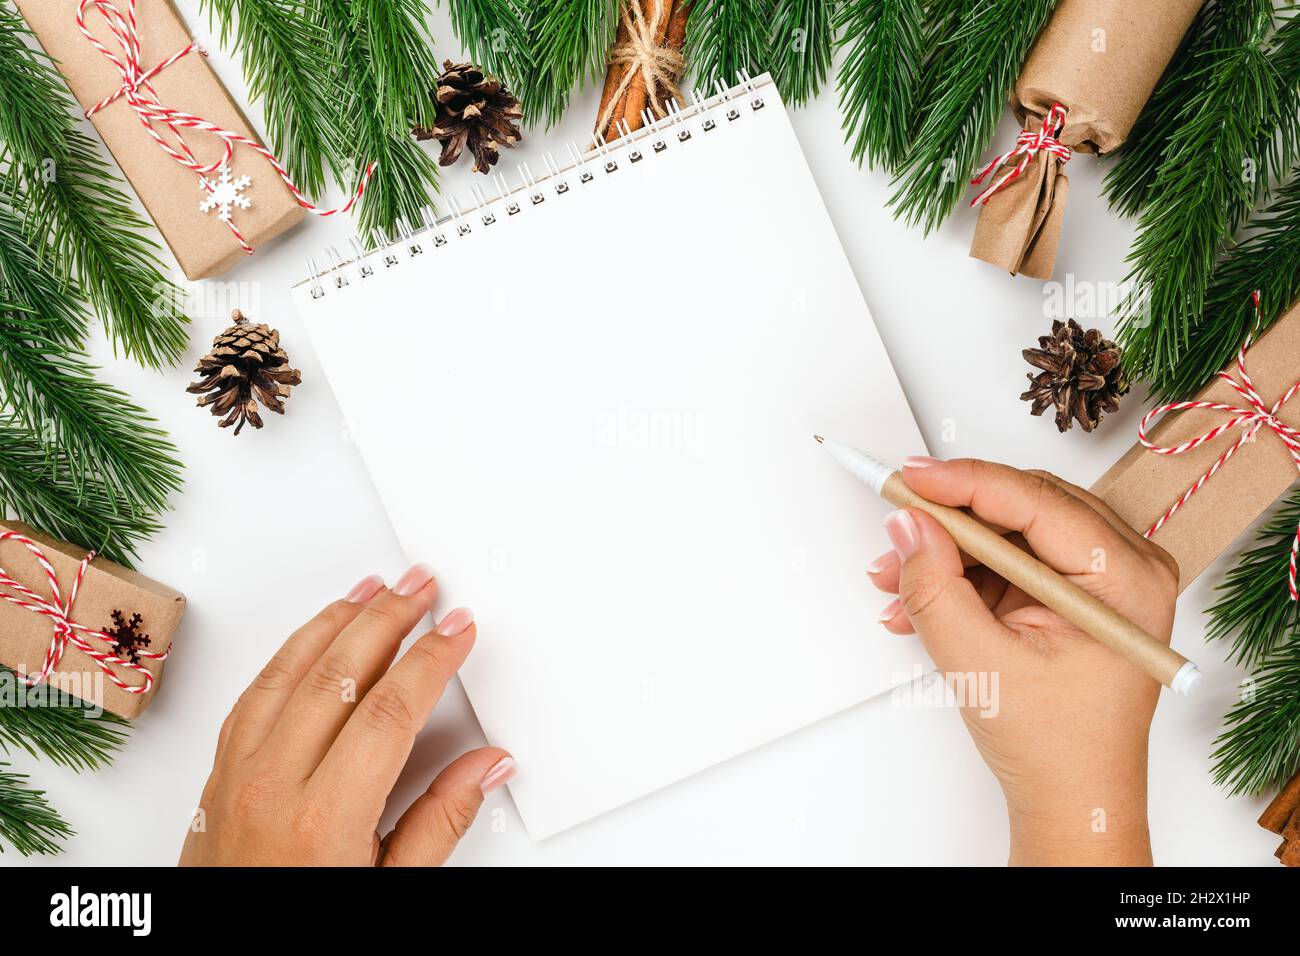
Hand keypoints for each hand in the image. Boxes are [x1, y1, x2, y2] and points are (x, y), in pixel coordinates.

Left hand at [180, 565, 513, 865]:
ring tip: (374, 588)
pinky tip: (314, 635)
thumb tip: (489, 765)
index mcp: (323, 819)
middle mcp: (272, 785)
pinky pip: (254, 693)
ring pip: (288, 671)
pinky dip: (290, 651)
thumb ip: (440, 822)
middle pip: (337, 673)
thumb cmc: (305, 930)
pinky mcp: (216, 776)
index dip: (431, 660)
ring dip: (336, 620)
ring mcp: (236, 776)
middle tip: (423, 584)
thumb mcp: (389, 895)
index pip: (388, 710)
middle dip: (388, 619)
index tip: (460, 630)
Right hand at [867, 458, 1177, 865]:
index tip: (910, 478)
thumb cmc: (1056, 746)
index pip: (1036, 502)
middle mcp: (1126, 568)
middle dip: (951, 521)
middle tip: (898, 522)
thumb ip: (935, 586)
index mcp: (1124, 581)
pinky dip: (964, 574)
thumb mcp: (979, 662)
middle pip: (1023, 508)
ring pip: (1011, 532)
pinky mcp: (1075, 591)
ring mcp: (1103, 579)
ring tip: (896, 579)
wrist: (1074, 797)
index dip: (964, 484)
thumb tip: (909, 525)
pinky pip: (1012, 559)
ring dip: (950, 552)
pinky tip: (921, 597)